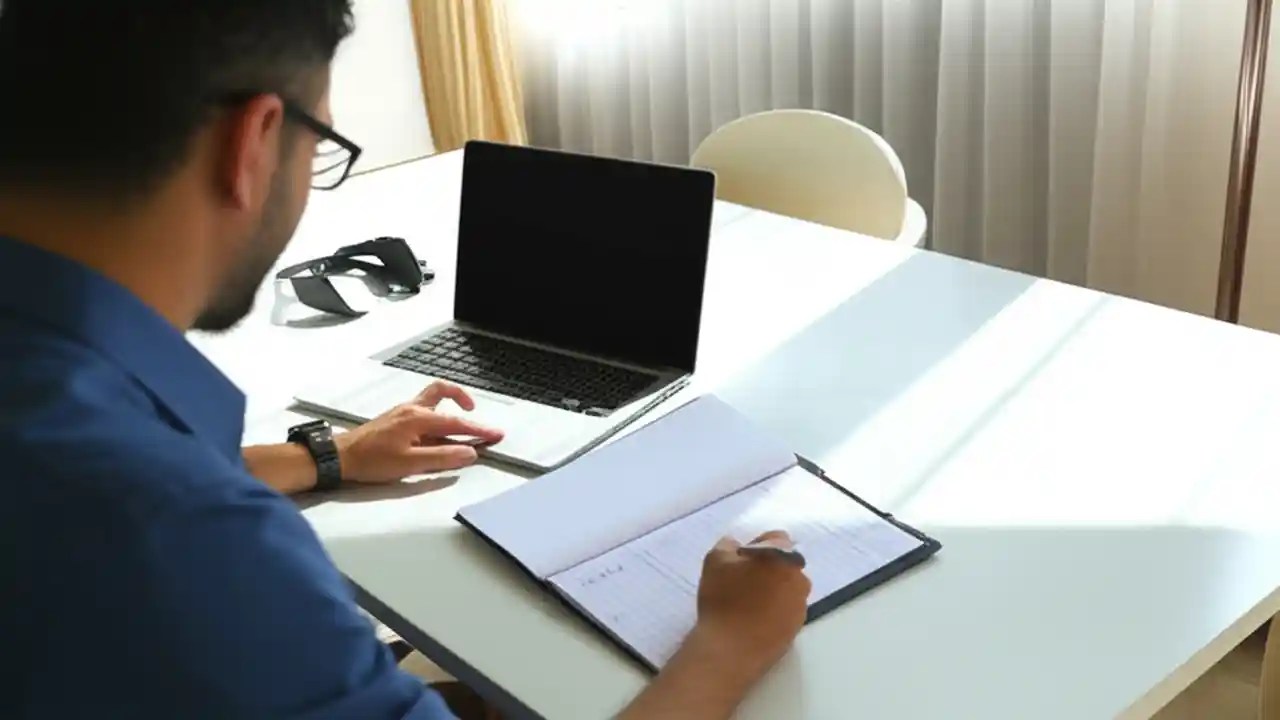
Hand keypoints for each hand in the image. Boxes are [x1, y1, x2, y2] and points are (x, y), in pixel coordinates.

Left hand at [335, 382, 503, 483]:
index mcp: (418, 418)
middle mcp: (411, 409)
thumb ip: (442, 457)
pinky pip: (422, 409)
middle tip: (475, 411)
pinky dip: (436, 415)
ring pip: (432, 399)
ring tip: (459, 421)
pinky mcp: (395, 419)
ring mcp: (402, 412)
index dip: (478, 429)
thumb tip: (469, 453)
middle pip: (442, 391)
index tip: (495, 434)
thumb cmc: (372, 460)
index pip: (456, 422)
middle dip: (462, 398)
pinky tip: (436, 432)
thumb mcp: (410, 464)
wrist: (340, 457)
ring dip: (448, 404)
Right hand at [694, 531, 810, 683]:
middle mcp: (800, 579)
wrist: (729, 649)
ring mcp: (801, 606)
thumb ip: (729, 544)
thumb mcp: (715, 560)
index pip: (775, 538)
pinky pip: (785, 611)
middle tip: (741, 582)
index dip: (755, 546)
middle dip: (767, 569)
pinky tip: (752, 621)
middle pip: (784, 565)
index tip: (739, 562)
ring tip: (746, 605)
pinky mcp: (796, 629)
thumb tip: (738, 546)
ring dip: (771, 590)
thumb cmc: (723, 599)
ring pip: (786, 589)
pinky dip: (773, 612)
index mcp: (783, 557)